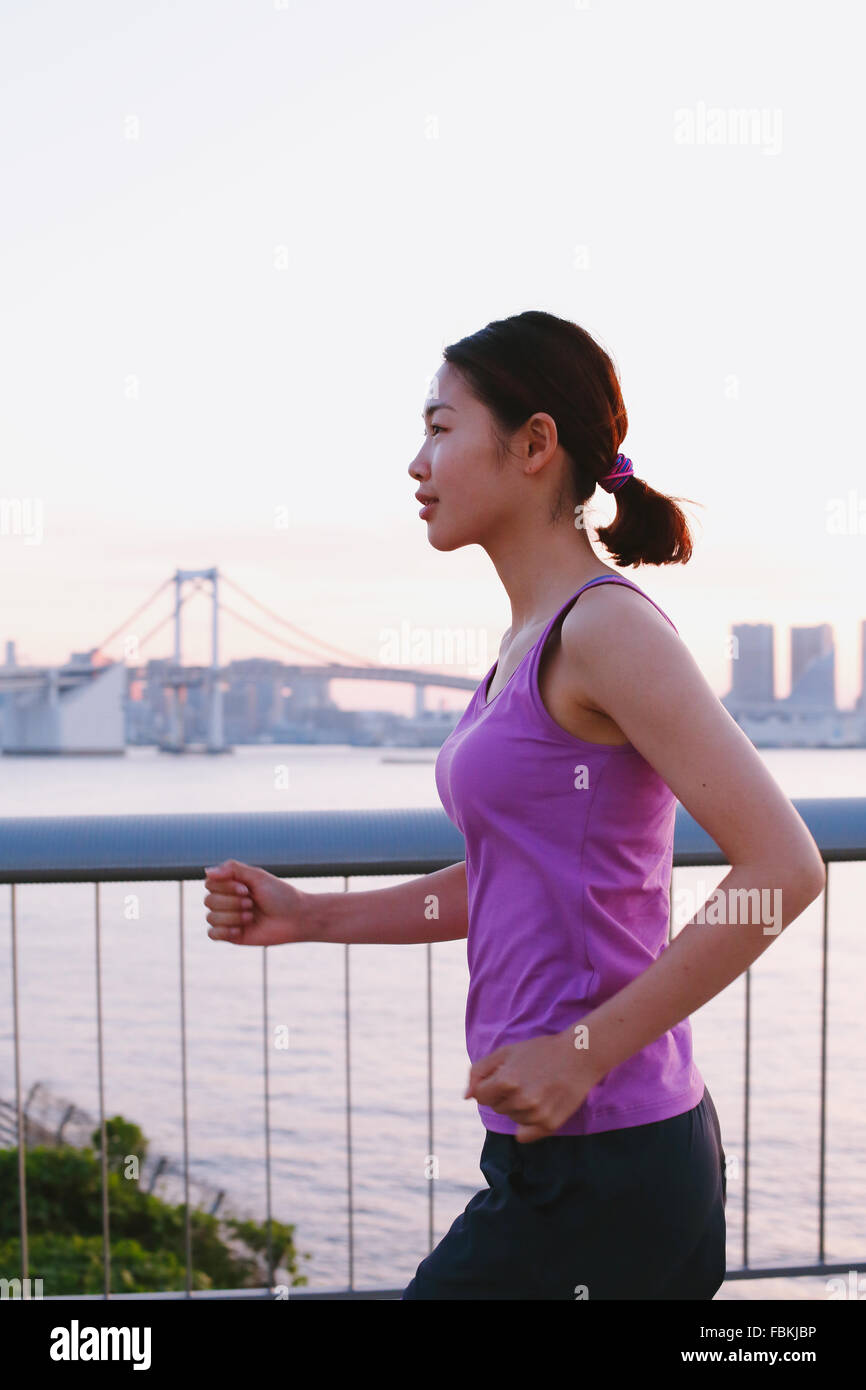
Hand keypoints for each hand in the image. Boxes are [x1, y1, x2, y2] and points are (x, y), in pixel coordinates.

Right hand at [204, 859, 312, 946]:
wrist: (296, 918)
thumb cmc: (280, 895)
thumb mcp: (257, 876)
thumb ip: (232, 869)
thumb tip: (206, 871)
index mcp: (232, 885)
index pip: (210, 883)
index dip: (225, 887)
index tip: (246, 889)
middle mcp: (228, 901)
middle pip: (209, 901)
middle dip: (231, 902)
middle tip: (252, 903)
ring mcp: (229, 919)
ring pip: (211, 917)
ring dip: (232, 916)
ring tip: (251, 917)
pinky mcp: (232, 936)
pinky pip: (212, 934)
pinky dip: (224, 931)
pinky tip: (240, 930)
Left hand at [463, 1028, 599, 1142]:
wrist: (579, 1056)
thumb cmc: (539, 1051)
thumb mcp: (505, 1052)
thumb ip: (479, 1072)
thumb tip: (466, 1097)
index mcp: (507, 1081)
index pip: (481, 1096)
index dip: (490, 1085)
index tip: (505, 1076)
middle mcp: (522, 1101)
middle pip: (497, 1108)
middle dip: (505, 1095)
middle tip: (525, 1079)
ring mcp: (537, 1115)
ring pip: (512, 1119)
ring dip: (518, 1107)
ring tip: (536, 1088)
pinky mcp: (550, 1125)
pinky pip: (526, 1134)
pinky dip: (528, 1124)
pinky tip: (540, 1105)